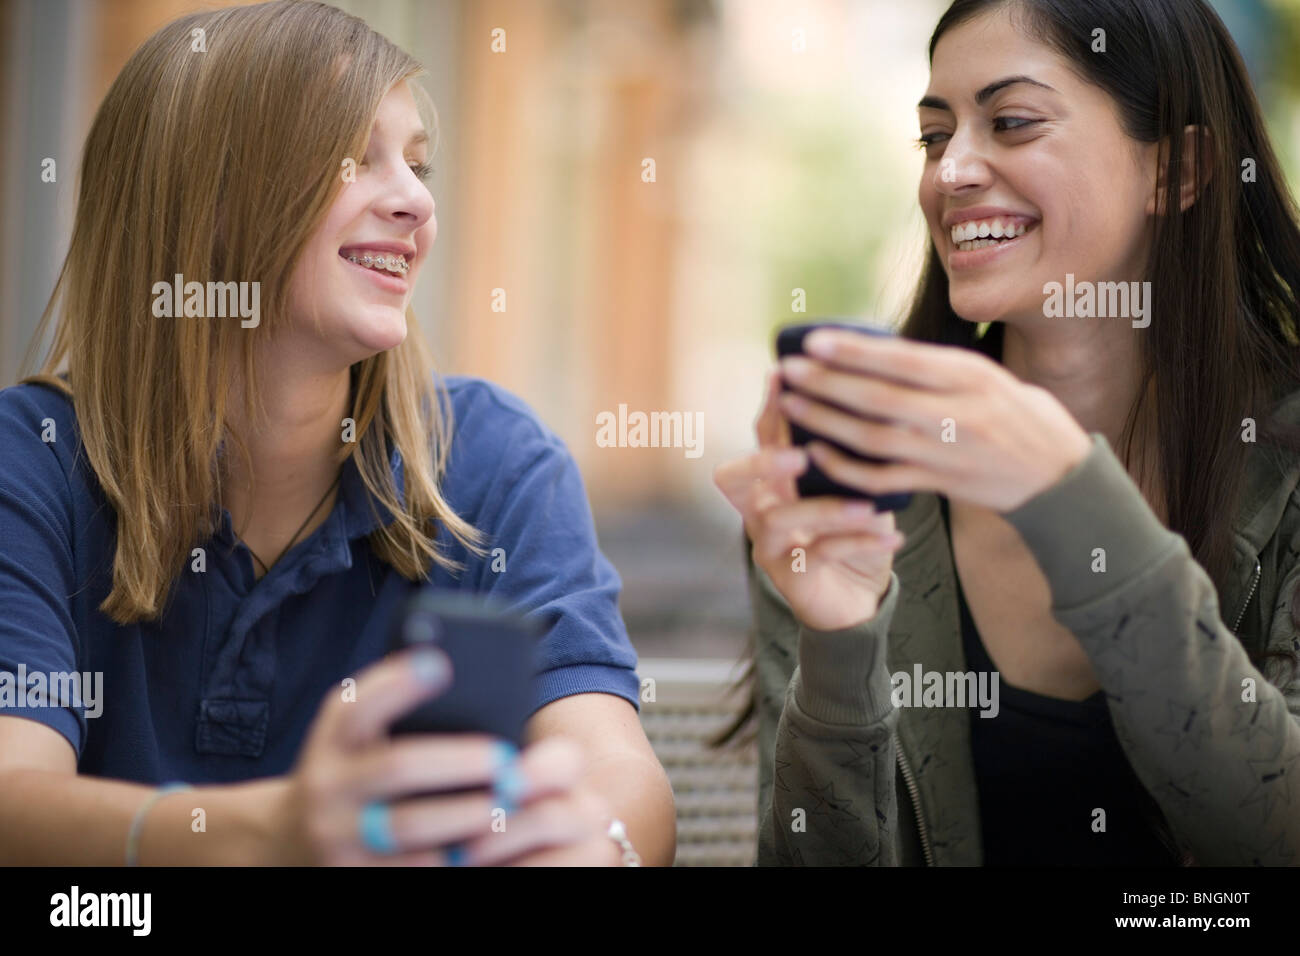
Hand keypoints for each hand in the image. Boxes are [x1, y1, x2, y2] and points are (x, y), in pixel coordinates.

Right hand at [275, 648, 602, 865]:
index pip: (355, 706)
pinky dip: (452, 858)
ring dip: (464, 815)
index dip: (394, 684)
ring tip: (507, 804)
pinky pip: (411, 870)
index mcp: (331, 741)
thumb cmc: (350, 771)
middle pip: (396, 767)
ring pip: (407, 828)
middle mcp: (327, 787)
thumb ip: (389, 710)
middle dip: (456, 761)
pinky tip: (486, 846)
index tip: (438, 666)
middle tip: (504, 758)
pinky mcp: (353, 876)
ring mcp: (337, 838)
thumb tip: (448, 671)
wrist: (292, 838)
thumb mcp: (353, 737)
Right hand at [713, 370, 902, 631]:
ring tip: (868, 507)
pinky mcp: (791, 578)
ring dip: (825, 510)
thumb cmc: (855, 533)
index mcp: (774, 479)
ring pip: (777, 520)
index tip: (783, 375)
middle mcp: (760, 509)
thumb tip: (879, 400)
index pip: (760, 436)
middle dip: (762, 462)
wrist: (859, 596)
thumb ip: (854, 455)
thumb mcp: (856, 487)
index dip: (768, 407)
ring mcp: (770, 545)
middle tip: (801, 456)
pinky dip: (859, 544)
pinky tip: (893, 537)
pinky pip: (819, 555)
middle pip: (732, 478)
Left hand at [778, 329, 1092, 512]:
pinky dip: (846, 468)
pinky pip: (883, 478)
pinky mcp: (940, 484)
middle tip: (788, 370)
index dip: (854, 351)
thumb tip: (873, 349)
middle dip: (828, 383)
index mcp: (971, 377)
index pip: (902, 360)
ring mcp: (947, 453)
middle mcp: (959, 414)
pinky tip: (816, 453)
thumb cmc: (1017, 415)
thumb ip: (935, 367)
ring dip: (827, 422)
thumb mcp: (987, 375)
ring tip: (791, 404)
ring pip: (874, 438)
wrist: (1060, 476)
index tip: (813, 339)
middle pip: (880, 398)